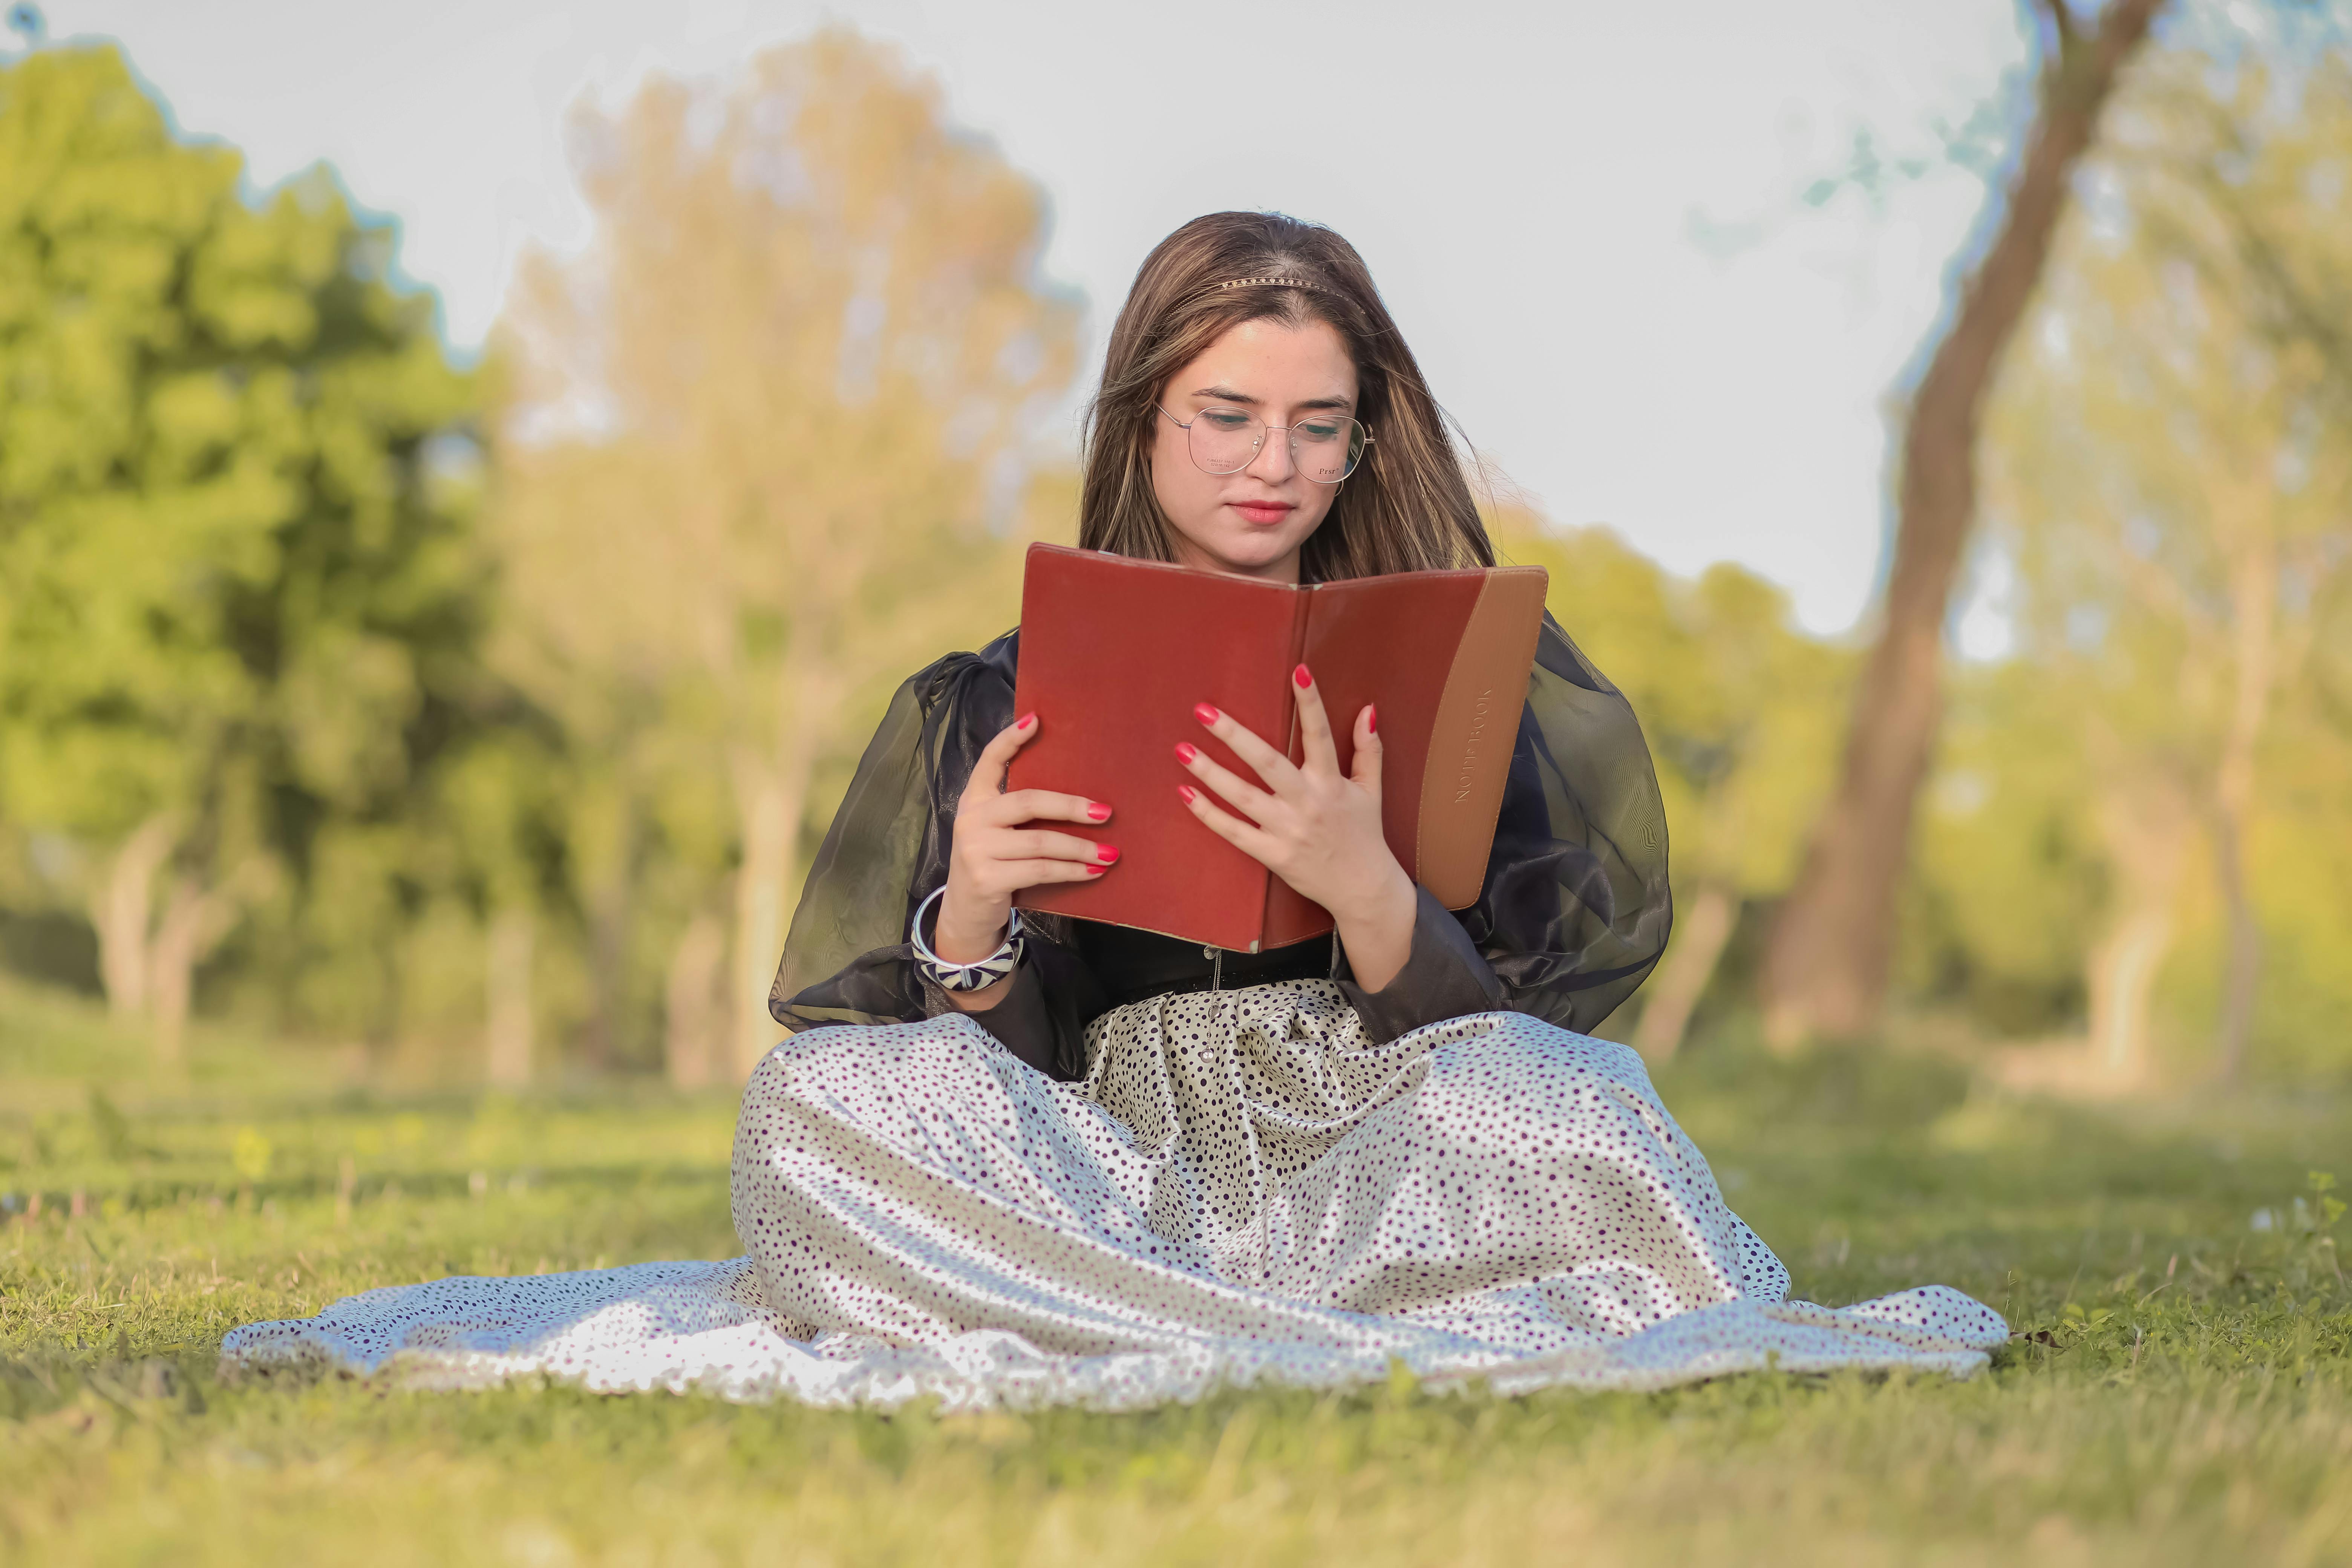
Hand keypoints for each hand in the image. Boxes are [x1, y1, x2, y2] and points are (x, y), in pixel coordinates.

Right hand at [937, 712, 1116, 972]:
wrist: (967, 912)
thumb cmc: (993, 863)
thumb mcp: (997, 830)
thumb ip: (1019, 810)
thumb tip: (1079, 795)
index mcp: (974, 799)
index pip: (990, 761)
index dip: (1010, 739)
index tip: (1036, 720)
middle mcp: (971, 819)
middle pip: (1028, 802)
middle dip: (1071, 807)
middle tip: (1106, 813)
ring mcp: (976, 849)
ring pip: (1040, 842)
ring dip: (1080, 847)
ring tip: (1111, 853)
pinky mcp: (988, 879)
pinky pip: (1041, 870)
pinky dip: (1072, 871)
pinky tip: (1094, 871)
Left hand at [1177, 664, 1415, 987]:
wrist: (1364, 890)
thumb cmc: (1365, 835)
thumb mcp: (1371, 790)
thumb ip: (1369, 749)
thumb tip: (1368, 710)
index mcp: (1331, 783)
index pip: (1320, 735)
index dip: (1311, 703)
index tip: (1298, 671)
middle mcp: (1308, 803)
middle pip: (1267, 763)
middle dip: (1234, 735)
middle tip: (1203, 711)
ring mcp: (1288, 830)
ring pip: (1243, 797)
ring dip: (1210, 772)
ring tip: (1182, 749)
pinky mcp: (1273, 855)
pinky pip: (1234, 832)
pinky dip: (1208, 814)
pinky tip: (1185, 793)